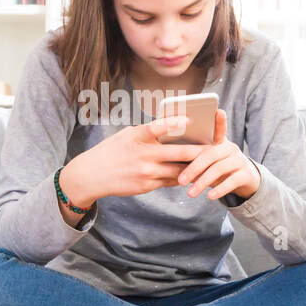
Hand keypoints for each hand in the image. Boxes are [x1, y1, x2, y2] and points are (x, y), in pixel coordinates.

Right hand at [64, 115, 209, 202]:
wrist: (91, 176)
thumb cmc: (111, 151)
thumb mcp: (126, 135)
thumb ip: (147, 133)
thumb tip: (171, 130)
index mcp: (137, 137)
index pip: (157, 127)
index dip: (173, 123)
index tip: (189, 119)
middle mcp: (143, 155)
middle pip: (178, 153)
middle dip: (198, 152)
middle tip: (214, 148)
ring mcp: (146, 172)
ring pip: (178, 171)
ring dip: (193, 168)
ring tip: (208, 163)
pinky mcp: (146, 186)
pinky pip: (170, 181)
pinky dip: (180, 177)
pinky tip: (190, 175)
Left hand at [176, 109, 260, 201]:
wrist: (244, 181)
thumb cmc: (219, 168)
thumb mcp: (210, 161)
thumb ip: (196, 156)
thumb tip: (171, 158)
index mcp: (220, 143)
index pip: (219, 129)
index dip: (219, 121)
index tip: (218, 111)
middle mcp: (231, 148)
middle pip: (210, 154)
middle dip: (193, 168)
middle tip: (180, 181)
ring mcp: (240, 161)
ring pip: (219, 169)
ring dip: (202, 182)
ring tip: (190, 193)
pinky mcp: (246, 175)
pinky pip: (231, 182)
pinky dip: (219, 190)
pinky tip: (209, 196)